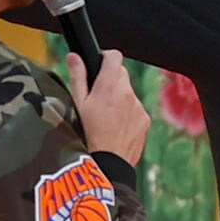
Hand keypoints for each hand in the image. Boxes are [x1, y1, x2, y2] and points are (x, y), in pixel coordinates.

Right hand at [70, 50, 149, 164]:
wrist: (107, 164)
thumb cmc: (88, 135)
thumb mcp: (77, 105)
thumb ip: (77, 76)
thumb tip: (74, 57)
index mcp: (109, 86)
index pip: (115, 56)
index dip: (106, 57)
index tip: (100, 64)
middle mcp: (128, 94)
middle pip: (122, 74)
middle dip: (111, 79)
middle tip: (98, 96)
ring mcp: (139, 107)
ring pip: (129, 93)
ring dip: (119, 98)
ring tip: (105, 117)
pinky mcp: (145, 120)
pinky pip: (136, 109)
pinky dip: (127, 113)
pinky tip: (115, 127)